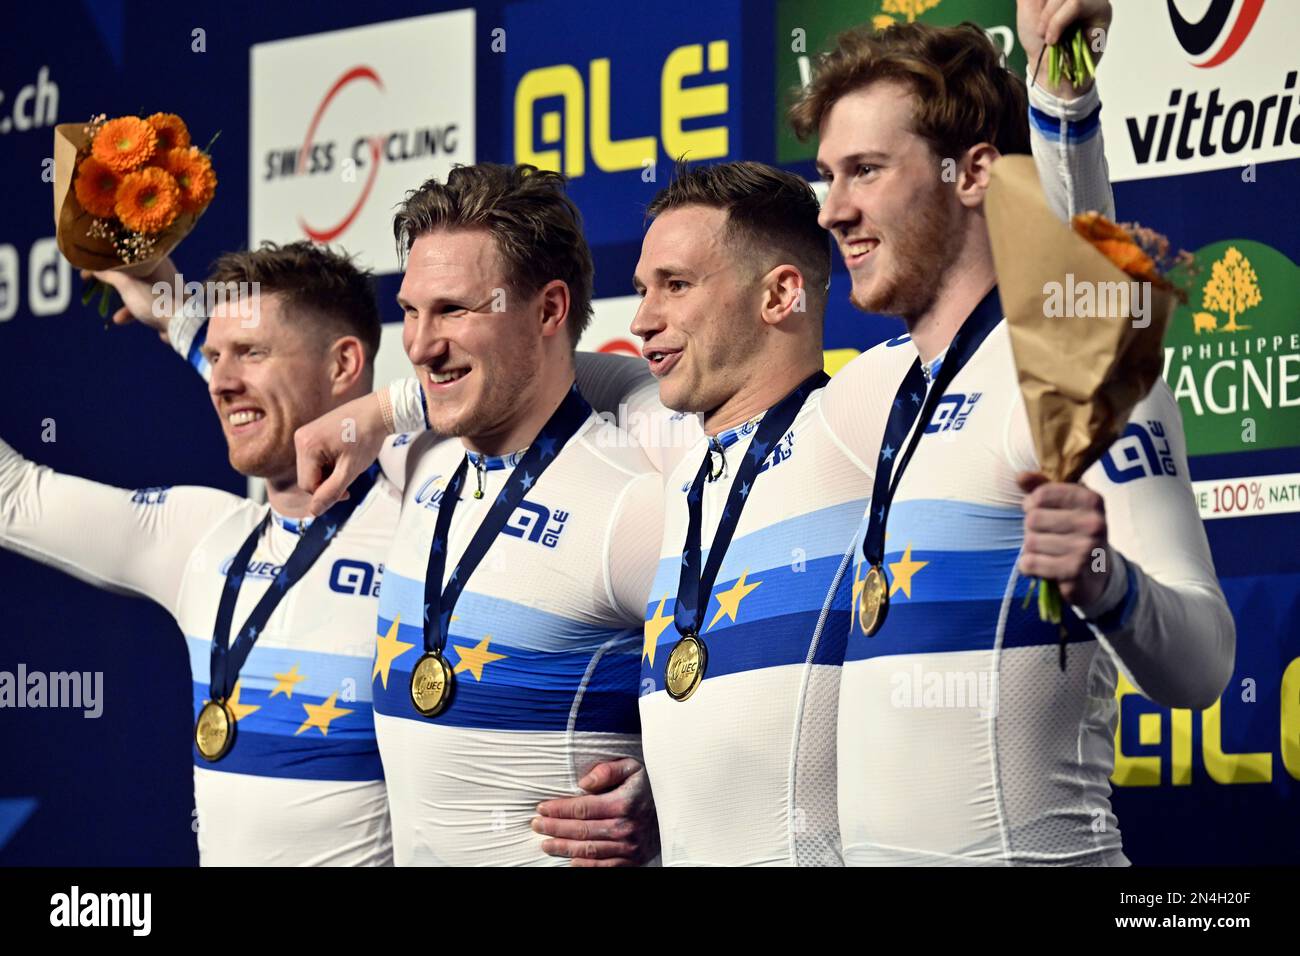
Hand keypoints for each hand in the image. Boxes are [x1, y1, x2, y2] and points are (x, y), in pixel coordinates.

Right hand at [80, 255, 179, 339]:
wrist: (181, 324)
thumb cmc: (153, 299)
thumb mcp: (126, 284)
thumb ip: (109, 274)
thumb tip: (93, 266)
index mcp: (155, 258)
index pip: (124, 253)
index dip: (104, 258)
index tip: (86, 266)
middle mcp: (162, 269)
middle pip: (130, 271)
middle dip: (112, 280)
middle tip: (92, 284)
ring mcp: (166, 287)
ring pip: (138, 289)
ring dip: (123, 301)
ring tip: (113, 314)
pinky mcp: (168, 304)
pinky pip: (147, 304)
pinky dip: (134, 311)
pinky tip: (122, 321)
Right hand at [295, 392, 388, 514]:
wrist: (377, 412)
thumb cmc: (366, 438)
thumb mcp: (350, 470)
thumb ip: (331, 492)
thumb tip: (314, 512)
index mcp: (306, 446)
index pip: (307, 486)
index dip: (327, 493)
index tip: (347, 490)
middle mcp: (300, 438)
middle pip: (307, 477)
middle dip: (327, 482)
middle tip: (349, 473)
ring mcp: (305, 434)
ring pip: (311, 469)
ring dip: (328, 473)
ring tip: (347, 461)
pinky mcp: (312, 432)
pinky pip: (314, 458)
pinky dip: (328, 463)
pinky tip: (343, 455)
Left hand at [532, 757, 658, 866]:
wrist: (676, 807)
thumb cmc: (648, 785)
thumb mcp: (632, 768)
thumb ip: (607, 770)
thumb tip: (583, 782)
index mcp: (623, 804)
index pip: (582, 808)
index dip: (559, 809)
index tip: (542, 808)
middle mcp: (625, 828)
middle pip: (581, 831)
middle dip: (555, 828)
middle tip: (537, 825)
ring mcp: (629, 847)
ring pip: (588, 851)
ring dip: (564, 848)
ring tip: (546, 843)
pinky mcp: (633, 860)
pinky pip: (604, 867)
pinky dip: (585, 866)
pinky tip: (570, 861)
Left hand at [1017, 0, 1111, 98]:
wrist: (1048, 71)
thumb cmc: (1039, 43)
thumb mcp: (1027, 8)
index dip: (1045, 4)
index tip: (1037, 20)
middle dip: (1045, 8)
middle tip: (1039, 29)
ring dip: (1051, 16)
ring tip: (1047, 36)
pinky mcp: (1102, 9)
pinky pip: (1078, 3)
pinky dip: (1059, 20)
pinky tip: (1054, 37)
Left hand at [1017, 472, 1111, 608]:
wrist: (1098, 572)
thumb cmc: (1075, 531)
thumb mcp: (1065, 504)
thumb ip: (1042, 486)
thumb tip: (1020, 476)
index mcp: (1091, 500)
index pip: (1042, 494)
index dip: (1031, 503)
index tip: (1037, 509)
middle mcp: (1093, 523)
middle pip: (1033, 519)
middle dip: (1030, 528)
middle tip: (1044, 534)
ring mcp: (1086, 548)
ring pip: (1030, 542)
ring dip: (1031, 548)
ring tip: (1046, 550)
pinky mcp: (1074, 571)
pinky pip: (1031, 563)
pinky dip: (1029, 566)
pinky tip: (1043, 566)